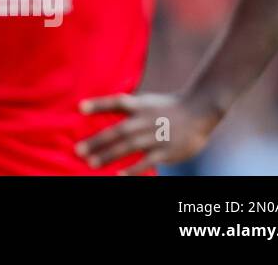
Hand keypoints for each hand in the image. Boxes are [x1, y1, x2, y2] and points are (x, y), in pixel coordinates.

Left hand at [76, 91, 223, 175]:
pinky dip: (133, 169)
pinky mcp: (166, 151)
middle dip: (97, 141)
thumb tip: (102, 110)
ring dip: (109, 155)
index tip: (80, 108)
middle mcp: (145, 120)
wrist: (200, 110)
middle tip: (78, 150)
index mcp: (140, 105)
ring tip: (91, 163)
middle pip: (118, 131)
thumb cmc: (167, 107)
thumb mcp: (146, 101)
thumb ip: (127, 107)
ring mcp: (156, 136)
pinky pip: (147, 162)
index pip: (117, 102)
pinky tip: (119, 176)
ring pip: (129, 147)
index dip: (98, 104)